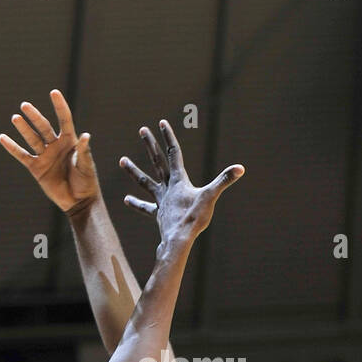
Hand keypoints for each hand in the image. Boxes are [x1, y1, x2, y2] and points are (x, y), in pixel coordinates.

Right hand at [0, 89, 99, 214]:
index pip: (64, 119)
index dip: (59, 106)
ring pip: (32, 139)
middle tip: (25, 105)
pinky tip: (3, 137)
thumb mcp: (87, 166)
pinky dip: (12, 147)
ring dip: (24, 129)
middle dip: (35, 116)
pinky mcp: (36, 168)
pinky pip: (22, 155)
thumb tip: (85, 135)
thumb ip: (84, 151)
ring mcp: (45, 156)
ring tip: (16, 117)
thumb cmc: (86, 182)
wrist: (78, 201)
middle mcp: (56, 145)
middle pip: (43, 127)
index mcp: (70, 141)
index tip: (54, 92)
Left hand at [120, 120, 243, 248]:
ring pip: (145, 182)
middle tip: (142, 130)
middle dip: (150, 145)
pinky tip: (126, 200)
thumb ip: (224, 180)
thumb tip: (240, 168)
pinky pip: (145, 207)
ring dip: (134, 170)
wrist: (179, 239)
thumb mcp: (211, 197)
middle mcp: (167, 188)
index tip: (161, 122)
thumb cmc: (194, 218)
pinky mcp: (158, 214)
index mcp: (179, 180)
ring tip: (122, 160)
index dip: (169, 137)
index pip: (174, 154)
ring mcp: (161, 200)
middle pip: (157, 162)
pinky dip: (136, 203)